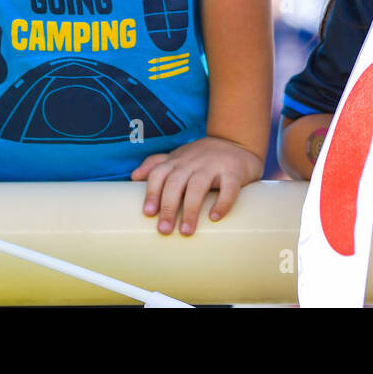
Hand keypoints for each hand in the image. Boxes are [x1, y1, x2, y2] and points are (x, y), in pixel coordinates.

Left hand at [132, 136, 261, 235]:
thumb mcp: (180, 156)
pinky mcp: (234, 171)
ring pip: (198, 186)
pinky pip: (228, 187)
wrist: (238, 143)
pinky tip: (215, 217)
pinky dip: (222, 203)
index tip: (148, 213)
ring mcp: (214, 165)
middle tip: (164, 230)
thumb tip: (134, 177)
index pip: (159, 174)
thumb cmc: (204, 156)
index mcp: (178, 160)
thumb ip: (157, 164)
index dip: (152, 193)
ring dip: (190, 209)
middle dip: (168, 207)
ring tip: (186, 231)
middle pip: (176, 183)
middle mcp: (193, 161)